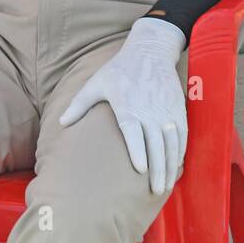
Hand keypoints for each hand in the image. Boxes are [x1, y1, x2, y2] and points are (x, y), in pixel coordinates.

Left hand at [59, 17, 187, 194]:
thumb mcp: (97, 83)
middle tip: (155, 191)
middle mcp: (150, 110)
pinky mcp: (177, 109)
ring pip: (172, 143)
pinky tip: (176, 167)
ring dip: (170, 166)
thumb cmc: (120, 69)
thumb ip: (79, 105)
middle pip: (156, 144)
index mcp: (128, 105)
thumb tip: (62, 123)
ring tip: (165, 186)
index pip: (134, 131)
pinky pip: (181, 135)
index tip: (140, 170)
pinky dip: (180, 152)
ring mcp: (166, 111)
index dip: (138, 151)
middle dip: (158, 169)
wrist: (150, 51)